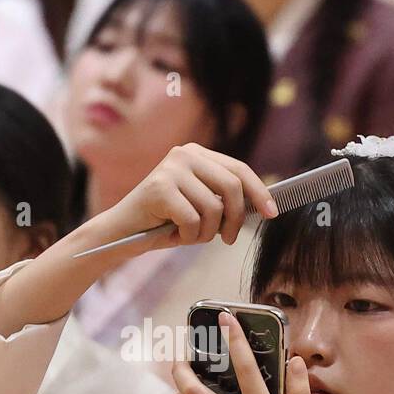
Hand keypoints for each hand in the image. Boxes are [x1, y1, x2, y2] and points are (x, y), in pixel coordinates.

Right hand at [100, 143, 276, 255]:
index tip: (272, 213)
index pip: (239, 169)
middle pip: (232, 187)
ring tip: (188, 235)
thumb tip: (261, 206)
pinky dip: (188, 237)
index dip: (259, 192)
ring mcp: (171, 169)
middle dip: (235, 219)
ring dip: (205, 233)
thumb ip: (223, 200)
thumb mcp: (200, 207)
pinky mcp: (159, 188)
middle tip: (228, 239)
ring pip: (213, 208)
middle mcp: (185, 154)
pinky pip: (193, 220)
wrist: (122, 233)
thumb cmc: (163, 222)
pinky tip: (173, 235)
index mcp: (197, 154)